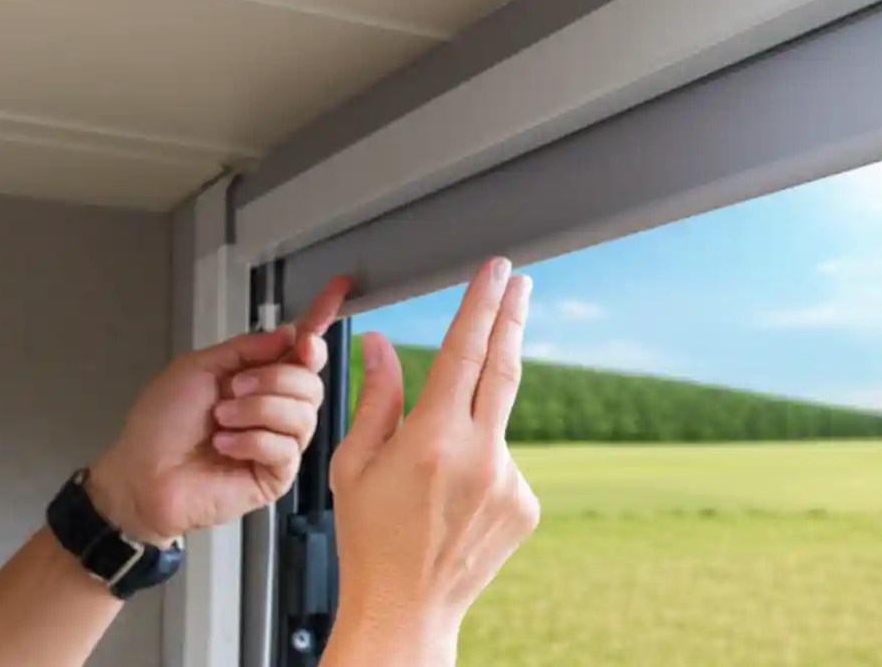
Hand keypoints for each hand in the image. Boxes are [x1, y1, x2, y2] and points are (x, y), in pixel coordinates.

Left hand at [85, 277, 352, 544]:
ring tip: (221, 421)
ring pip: (303, 412)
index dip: (320, 315)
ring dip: (257, 410)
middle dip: (274, 378)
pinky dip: (252, 440)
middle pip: (311, 379)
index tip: (339, 286)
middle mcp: (276, 407)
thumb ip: (246, 349)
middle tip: (233, 389)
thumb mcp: (198, 368)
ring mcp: (280, 441)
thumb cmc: (161, 423)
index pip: (300, 345)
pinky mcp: (277, 474)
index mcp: (259, 377)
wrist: (141, 475)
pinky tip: (226, 446)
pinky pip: (286, 447)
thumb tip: (291, 334)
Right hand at [324, 258, 539, 666]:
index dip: (481, 304)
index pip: (465, 351)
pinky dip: (481, 468)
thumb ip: (377, 397)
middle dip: (511, 318)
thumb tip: (383, 344)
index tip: (496, 271)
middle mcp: (481, 455)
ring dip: (470, 429)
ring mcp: (510, 481)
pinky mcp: (527, 504)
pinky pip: (504, 464)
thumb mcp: (354, 464)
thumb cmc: (369, 540)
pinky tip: (454, 504)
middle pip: (504, 367)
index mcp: (433, 440)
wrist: (405, 610)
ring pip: (494, 425)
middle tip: (519, 283)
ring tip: (433, 482)